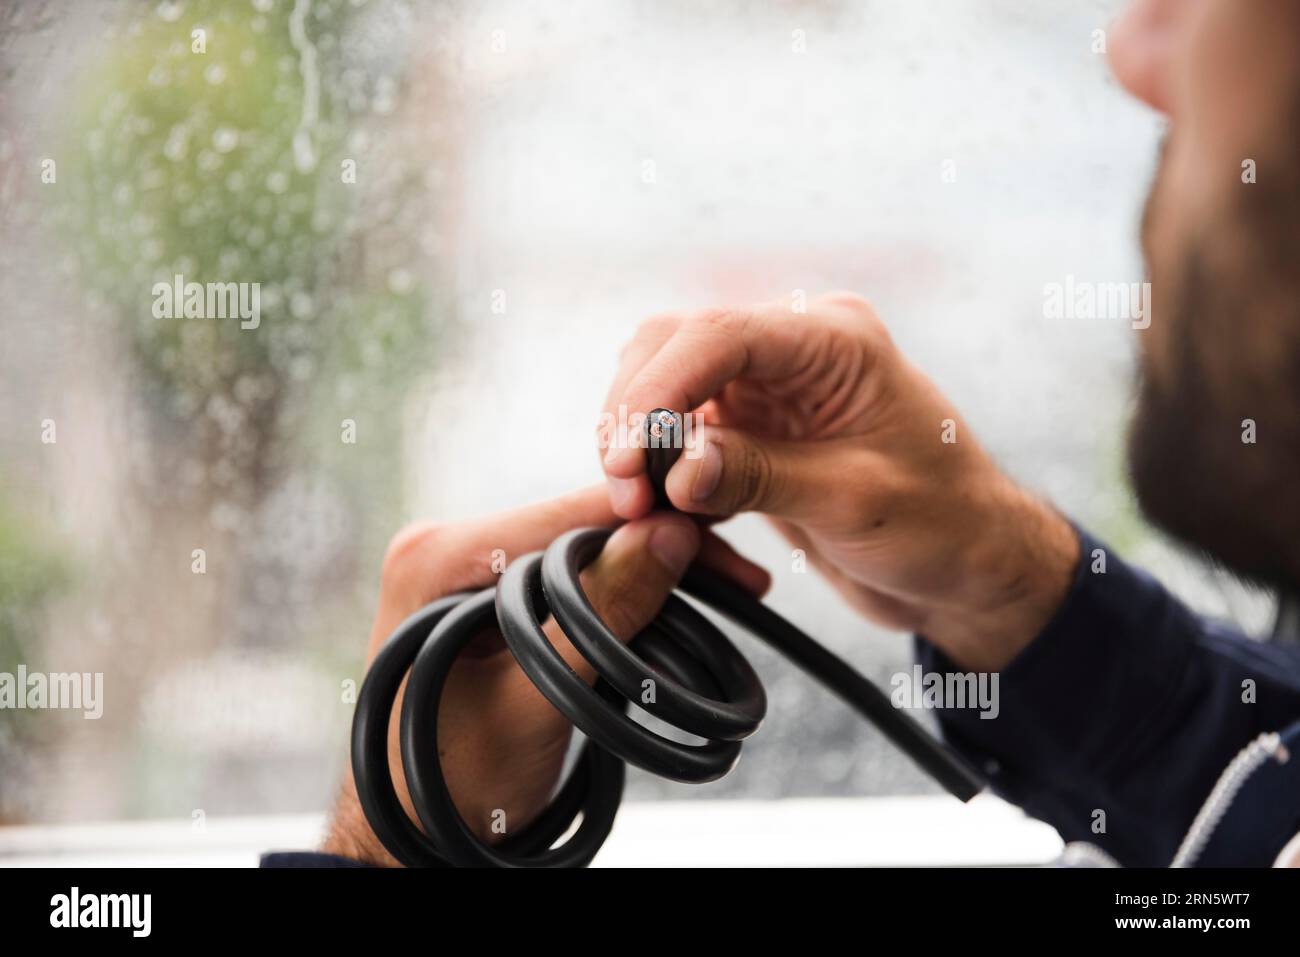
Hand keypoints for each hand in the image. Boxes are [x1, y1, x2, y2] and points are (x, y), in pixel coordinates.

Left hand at [322, 485, 768, 864]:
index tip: (720, 532)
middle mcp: (447, 549)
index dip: (650, 519)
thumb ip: (599, 614)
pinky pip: (570, 583)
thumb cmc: (452, 782)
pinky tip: (678, 602)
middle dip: (660, 549)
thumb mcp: (537, 698)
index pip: (564, 514)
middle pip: (578, 529)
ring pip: (583, 555)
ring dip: (651, 572)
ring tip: (728, 586)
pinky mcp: (491, 602)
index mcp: (437, 556)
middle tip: (740, 573)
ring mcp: (468, 574)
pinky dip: (624, 594)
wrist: (416, 837)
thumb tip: (667, 535)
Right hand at [599, 292, 1078, 670]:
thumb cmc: (944, 522)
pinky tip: (661, 516)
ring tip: (636, 508)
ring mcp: (768, 392)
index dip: (658, 390)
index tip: (625, 455)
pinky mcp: (752, 436)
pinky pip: (680, 440)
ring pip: (665, 389)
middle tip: (625, 491)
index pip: (719, 334)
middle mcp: (793, 353)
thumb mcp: (855, 500)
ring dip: (637, 444)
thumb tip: (673, 469)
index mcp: (833, 340)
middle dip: (635, 414)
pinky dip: (659, 475)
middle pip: (674, 348)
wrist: (970, 565)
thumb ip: (761, 476)